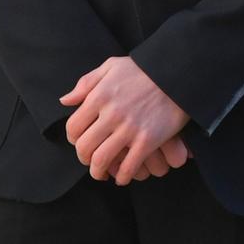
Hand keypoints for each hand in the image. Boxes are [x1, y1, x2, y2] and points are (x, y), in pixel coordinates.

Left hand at [60, 56, 191, 183]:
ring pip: (101, 161)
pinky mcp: (148, 140)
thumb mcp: (112, 66)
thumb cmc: (144, 68)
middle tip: (90, 160)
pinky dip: (122, 177)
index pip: (73, 128)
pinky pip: (128, 167)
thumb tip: (65, 101)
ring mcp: (129, 128)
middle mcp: (111, 114)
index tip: (81, 142)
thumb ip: (86, 83)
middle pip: (84, 148)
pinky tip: (123, 176)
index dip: (73, 139)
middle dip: (84, 159)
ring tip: (103, 173)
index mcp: (99, 96)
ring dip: (98, 172)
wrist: (178, 72)